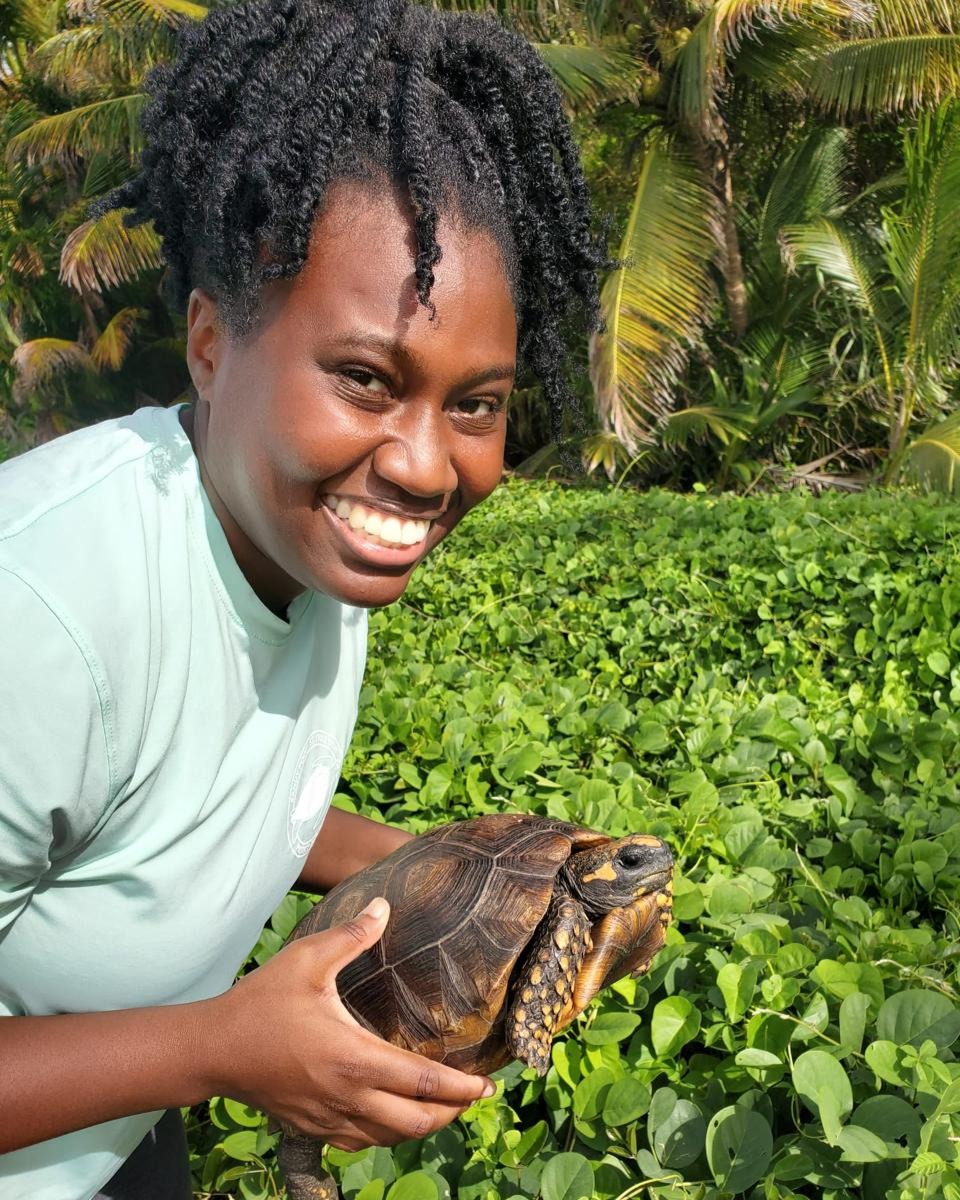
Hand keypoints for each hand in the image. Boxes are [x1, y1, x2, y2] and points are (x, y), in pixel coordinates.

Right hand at [204, 899, 494, 1149]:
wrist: (213, 1050)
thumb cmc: (261, 1003)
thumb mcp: (307, 959)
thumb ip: (351, 935)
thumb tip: (384, 905)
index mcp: (354, 1058)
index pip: (423, 1082)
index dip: (461, 1087)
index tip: (488, 1082)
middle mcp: (348, 1096)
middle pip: (417, 1122)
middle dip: (453, 1112)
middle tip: (474, 1094)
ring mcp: (329, 1118)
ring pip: (391, 1137)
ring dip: (424, 1125)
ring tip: (444, 1104)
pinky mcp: (313, 1127)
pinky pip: (362, 1142)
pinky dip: (388, 1133)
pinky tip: (394, 1115)